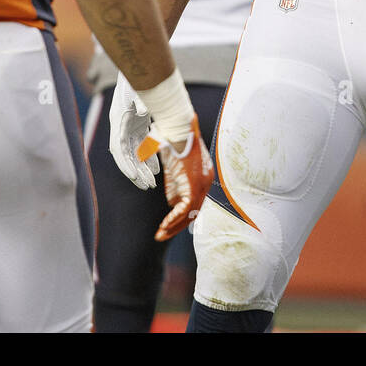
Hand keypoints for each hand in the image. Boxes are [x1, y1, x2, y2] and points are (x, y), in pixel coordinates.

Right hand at [108, 75, 159, 190]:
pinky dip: (149, 156)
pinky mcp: (138, 125)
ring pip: (135, 153)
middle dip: (136, 172)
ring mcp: (129, 127)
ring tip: (151, 183)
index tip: (134, 176)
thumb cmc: (134, 80)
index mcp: (118, 122)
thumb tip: (144, 111)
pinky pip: (143, 145)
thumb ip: (140, 100)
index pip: (119, 149)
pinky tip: (157, 169)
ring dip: (142, 168)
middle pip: (127, 155)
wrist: (137, 69)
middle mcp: (122, 127)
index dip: (125, 163)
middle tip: (147, 186)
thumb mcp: (136, 89)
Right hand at [143, 115, 213, 240]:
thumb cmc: (174, 142)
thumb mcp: (174, 166)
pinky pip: (184, 209)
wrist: (179, 131)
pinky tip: (163, 225)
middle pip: (193, 212)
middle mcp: (206, 182)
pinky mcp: (194, 185)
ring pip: (189, 213)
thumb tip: (171, 201)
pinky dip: (173, 218)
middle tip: (162, 235)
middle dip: (177, 226)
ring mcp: (202, 185)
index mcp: (204, 176)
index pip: (195, 202)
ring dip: (173, 226)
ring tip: (160, 234)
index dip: (180, 215)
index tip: (168, 224)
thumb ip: (174, 183)